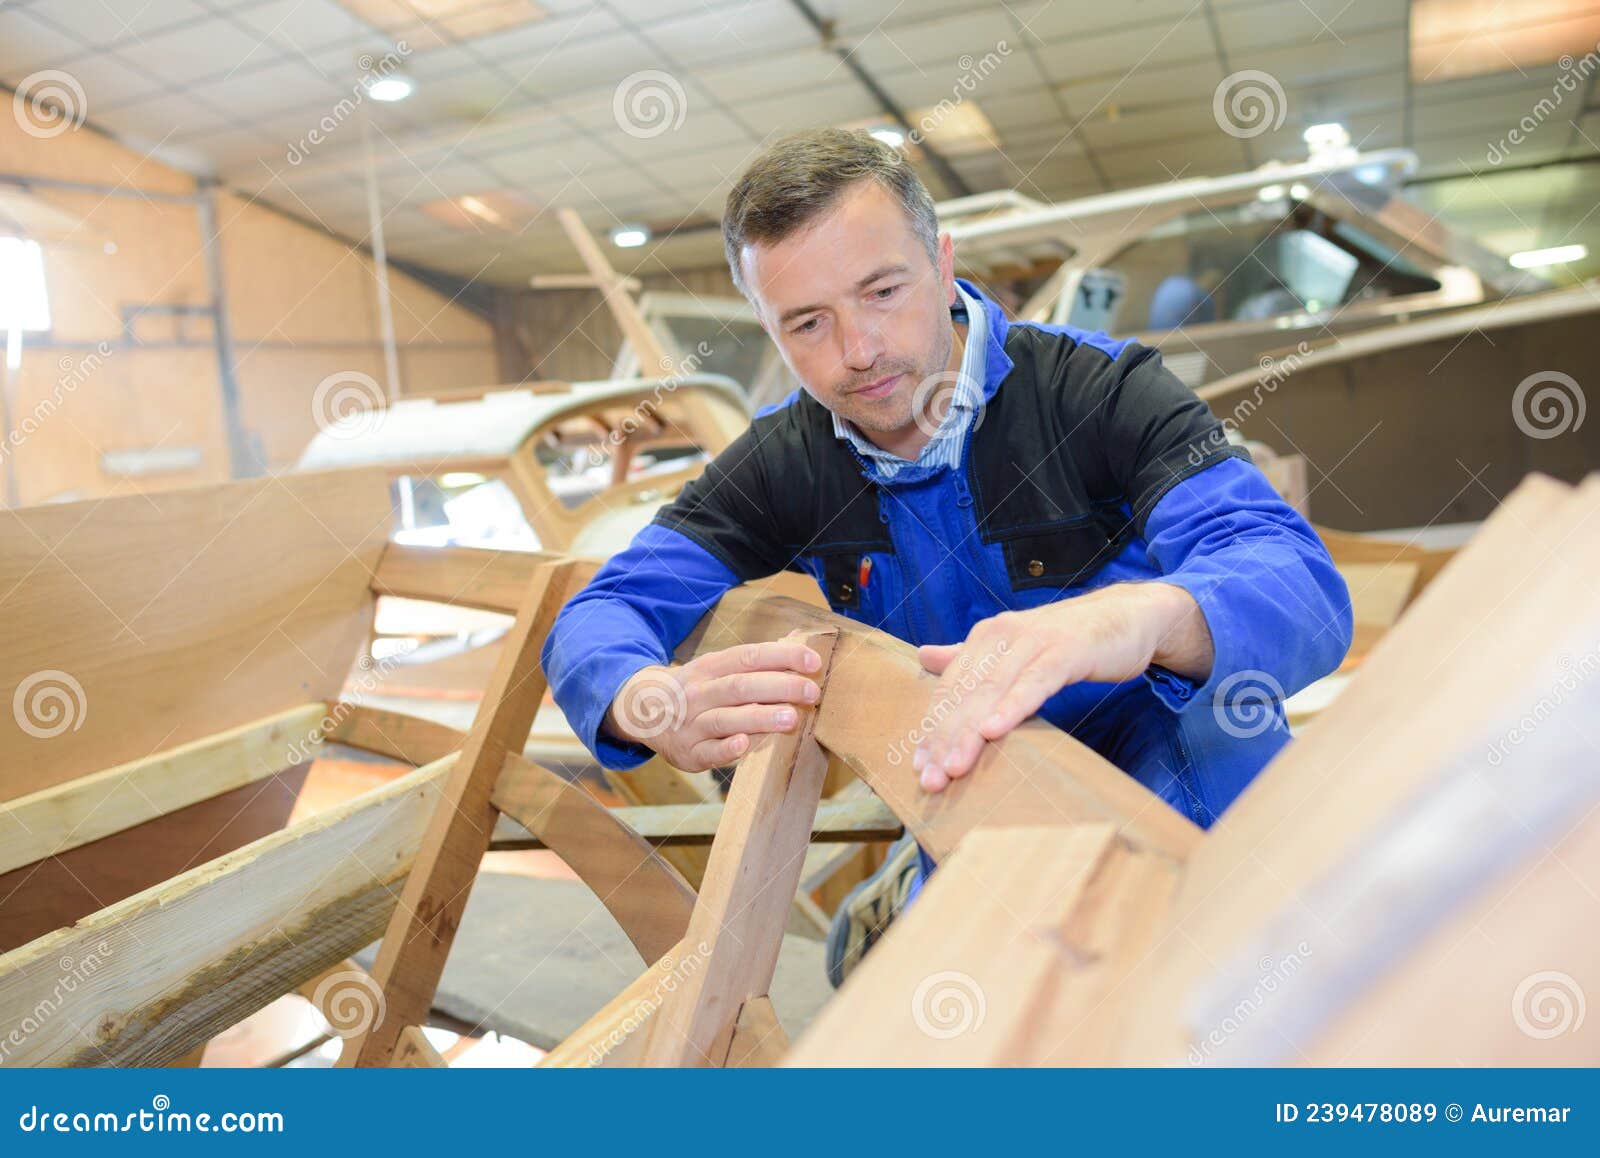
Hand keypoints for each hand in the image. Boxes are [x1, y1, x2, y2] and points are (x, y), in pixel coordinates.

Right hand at [604, 640, 821, 771]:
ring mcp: (693, 723)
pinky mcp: (690, 753)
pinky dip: (726, 749)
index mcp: (711, 667)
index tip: (813, 662)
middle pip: (741, 686)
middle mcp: (701, 693)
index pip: (749, 656)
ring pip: (727, 718)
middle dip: (780, 687)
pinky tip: (745, 744)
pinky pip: (709, 752)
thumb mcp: (717, 667)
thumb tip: (794, 642)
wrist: (643, 713)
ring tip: (792, 718)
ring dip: (761, 718)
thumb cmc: (697, 689)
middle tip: (811, 692)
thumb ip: (754, 659)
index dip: (782, 657)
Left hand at [912, 583, 1211, 791]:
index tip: (918, 766)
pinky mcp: (1065, 650)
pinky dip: (1012, 707)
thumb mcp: (1016, 648)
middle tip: (930, 779)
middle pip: (965, 694)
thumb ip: (971, 656)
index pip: (950, 688)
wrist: (1128, 615)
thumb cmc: (1070, 640)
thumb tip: (923, 656)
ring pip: (992, 691)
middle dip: (944, 739)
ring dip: (970, 732)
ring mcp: (1033, 641)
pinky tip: (994, 731)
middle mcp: (1002, 635)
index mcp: (986, 637)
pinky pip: (1033, 682)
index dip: (932, 727)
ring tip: (953, 767)